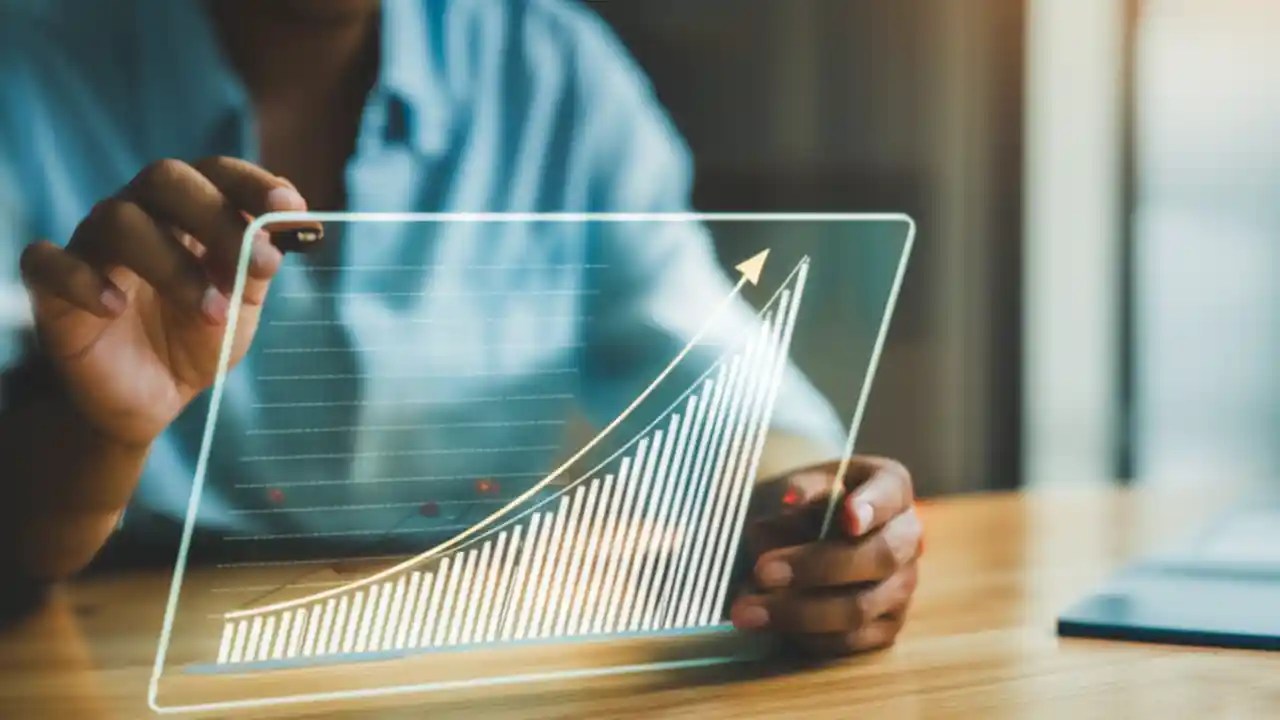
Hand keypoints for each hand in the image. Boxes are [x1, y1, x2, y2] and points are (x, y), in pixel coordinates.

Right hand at [18, 157, 313, 446]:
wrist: (152, 396)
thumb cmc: (197, 336)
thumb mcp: (240, 305)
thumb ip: (257, 266)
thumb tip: (286, 228)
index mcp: (187, 211)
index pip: (215, 172)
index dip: (252, 183)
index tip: (291, 210)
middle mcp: (138, 214)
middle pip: (165, 179)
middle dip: (217, 217)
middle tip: (257, 267)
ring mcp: (92, 245)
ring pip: (119, 221)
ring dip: (174, 265)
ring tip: (212, 314)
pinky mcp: (51, 285)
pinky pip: (49, 263)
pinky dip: (82, 279)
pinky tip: (114, 307)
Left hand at [730, 456, 921, 655]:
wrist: (808, 533)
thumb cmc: (805, 501)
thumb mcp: (799, 482)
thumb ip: (799, 490)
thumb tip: (792, 499)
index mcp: (891, 487)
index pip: (889, 493)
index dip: (872, 507)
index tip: (848, 518)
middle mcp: (907, 537)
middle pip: (877, 558)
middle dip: (816, 567)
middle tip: (763, 571)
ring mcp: (902, 584)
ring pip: (860, 607)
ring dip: (799, 612)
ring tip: (748, 609)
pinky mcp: (888, 625)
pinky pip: (851, 640)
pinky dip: (808, 635)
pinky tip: (772, 625)